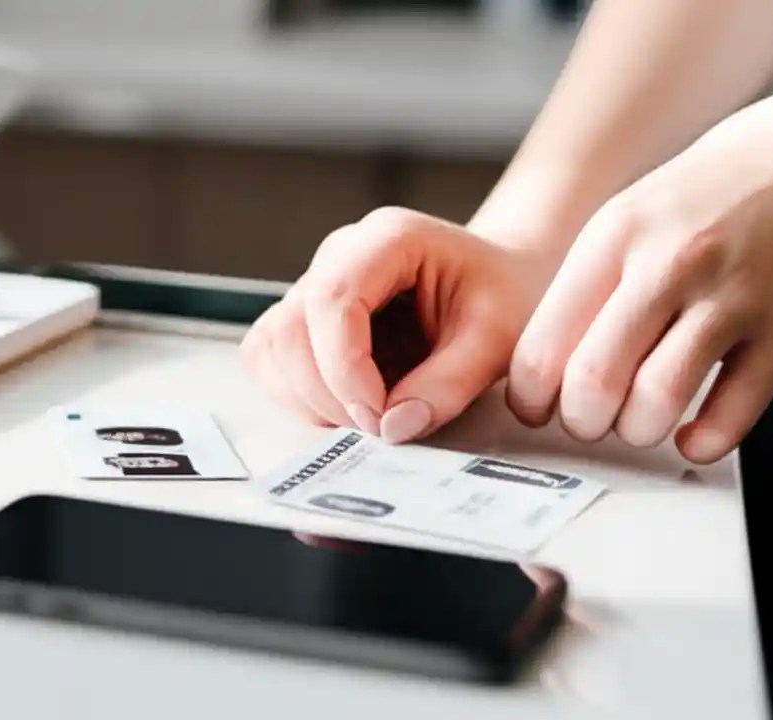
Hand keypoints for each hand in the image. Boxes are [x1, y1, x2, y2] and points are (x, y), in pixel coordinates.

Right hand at [241, 207, 552, 442]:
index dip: (346, 368)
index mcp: (388, 239)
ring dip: (308, 398)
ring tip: (366, 417)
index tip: (381, 416)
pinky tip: (346, 407)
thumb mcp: (497, 340)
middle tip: (380, 426)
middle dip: (328, 393)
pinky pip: (271, 359)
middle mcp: (339, 254)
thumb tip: (395, 427)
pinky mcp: (305, 317)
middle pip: (290, 327)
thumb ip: (448, 384)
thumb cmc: (501, 295)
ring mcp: (315, 283)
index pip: (333, 300)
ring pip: (272, 346)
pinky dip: (298, 395)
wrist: (498, 282)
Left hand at [507, 55, 772, 463]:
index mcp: (615, 237)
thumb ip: (586, 289)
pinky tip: (691, 431)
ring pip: (655, 404)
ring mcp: (733, 299)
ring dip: (636, 431)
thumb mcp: (629, 219)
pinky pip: (729, 418)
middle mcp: (669, 265)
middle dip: (580, 422)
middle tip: (589, 419)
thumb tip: (539, 369)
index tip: (536, 407)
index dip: (529, 396)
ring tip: (639, 419)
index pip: (543, 344)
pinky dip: (701, 442)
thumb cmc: (713, 196)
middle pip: (593, 381)